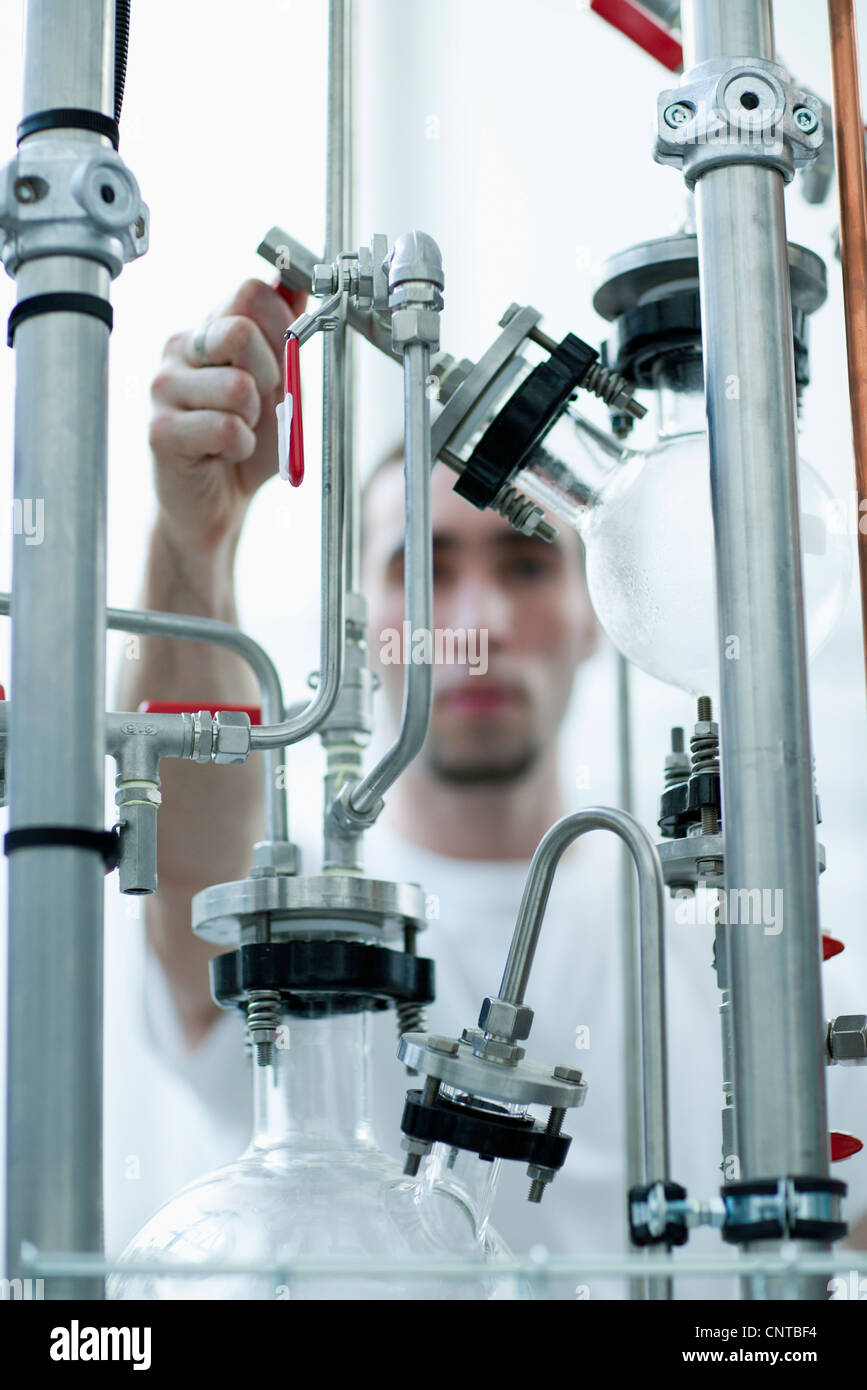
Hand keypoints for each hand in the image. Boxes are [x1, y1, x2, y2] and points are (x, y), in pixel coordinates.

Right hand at [148, 277, 306, 556]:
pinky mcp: (160, 430)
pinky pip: (225, 428)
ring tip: (238, 432)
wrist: (219, 502)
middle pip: (239, 331)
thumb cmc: (245, 443)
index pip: (250, 292)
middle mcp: (179, 349)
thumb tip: (296, 281)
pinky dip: (240, 447)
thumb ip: (283, 333)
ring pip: (237, 387)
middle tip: (259, 404)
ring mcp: (163, 388)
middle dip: (270, 374)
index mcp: (207, 329)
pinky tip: (224, 454)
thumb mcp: (278, 383)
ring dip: (254, 419)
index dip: (282, 327)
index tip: (283, 363)